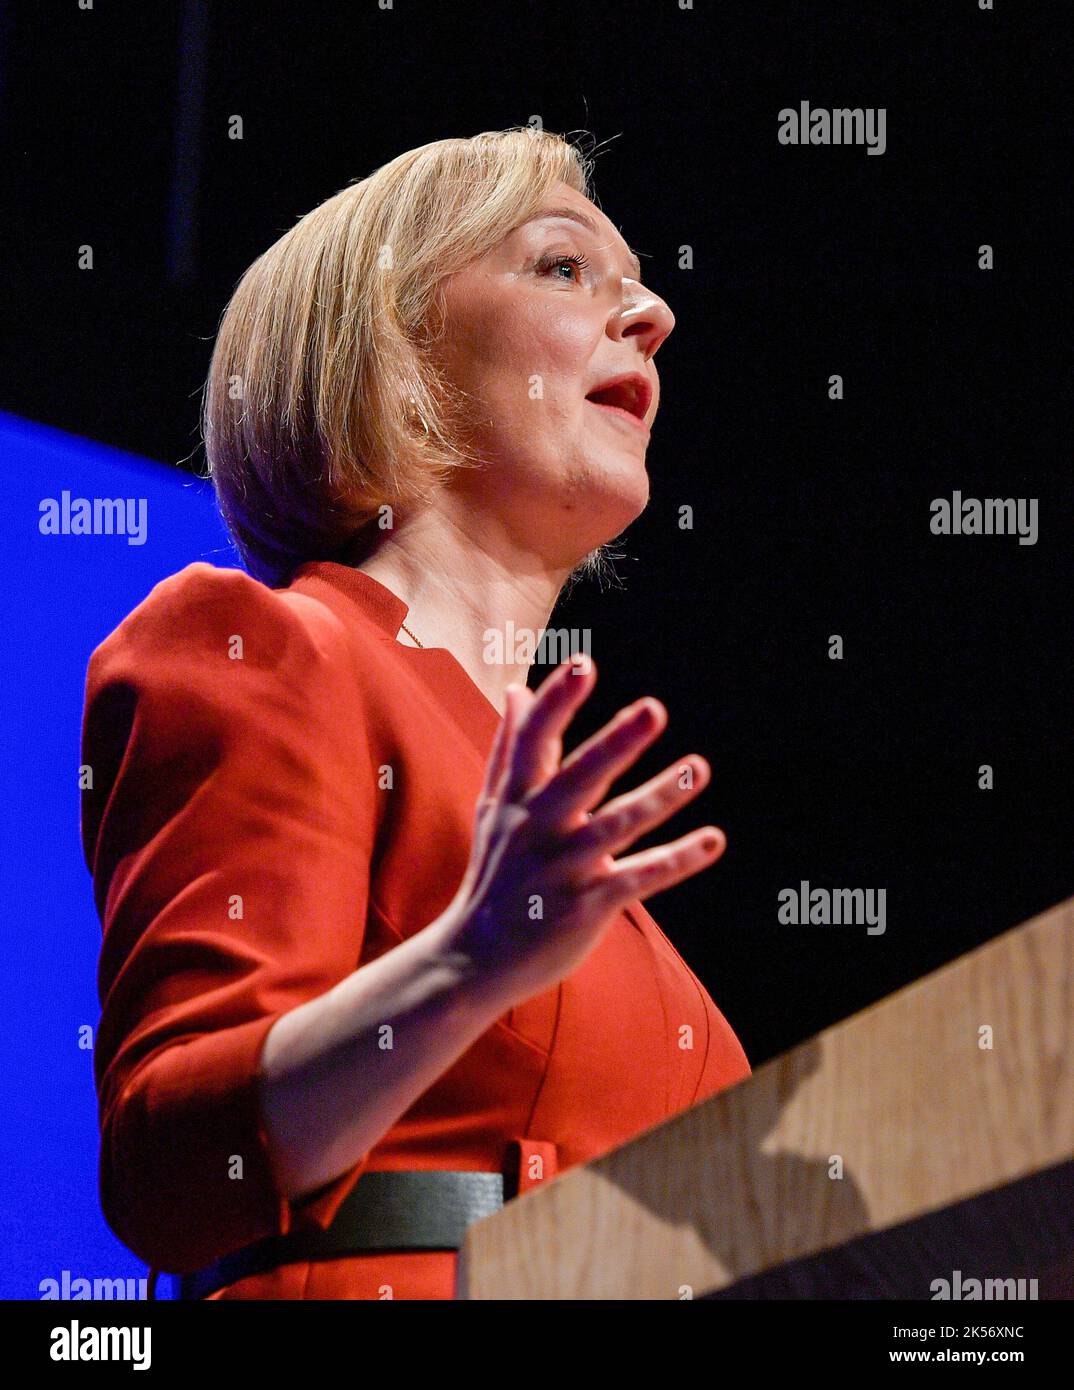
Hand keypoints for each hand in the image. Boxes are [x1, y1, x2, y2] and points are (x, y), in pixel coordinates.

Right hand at [441, 653, 725, 1008]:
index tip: (583, 664)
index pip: (534, 740)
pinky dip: (677, 859)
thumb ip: (511, 747)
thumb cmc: (492, 874)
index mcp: (516, 799)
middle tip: (653, 709)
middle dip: (615, 743)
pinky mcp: (586, 906)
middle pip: (580, 778)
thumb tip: (518, 688)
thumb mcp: (493, 807)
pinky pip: (639, 877)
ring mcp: (563, 868)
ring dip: (661, 795)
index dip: (558, 702)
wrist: (472, 959)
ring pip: (618, 825)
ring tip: (701, 767)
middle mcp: (537, 828)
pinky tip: (714, 839)